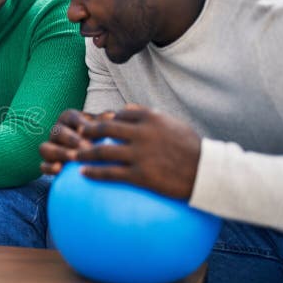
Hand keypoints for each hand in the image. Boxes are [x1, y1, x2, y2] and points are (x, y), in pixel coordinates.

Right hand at [39, 109, 114, 174]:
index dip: (81, 124)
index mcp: (68, 118)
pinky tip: (59, 169)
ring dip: (59, 152)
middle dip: (72, 139)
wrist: (86, 154)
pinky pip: (43, 166)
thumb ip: (104, 121)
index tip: (94, 132)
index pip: (71, 117)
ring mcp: (49, 147)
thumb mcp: (99, 125)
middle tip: (87, 147)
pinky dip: (49, 167)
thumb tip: (113, 115)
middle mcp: (56, 131)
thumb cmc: (96, 135)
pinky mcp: (47, 163)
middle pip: (58, 132)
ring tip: (73, 157)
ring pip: (45, 148)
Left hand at [73, 105, 200, 199]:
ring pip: (103, 151)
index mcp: (152, 118)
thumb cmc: (193, 148)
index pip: (121, 112)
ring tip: (74, 155)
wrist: (208, 173)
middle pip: (106, 128)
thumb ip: (149, 115)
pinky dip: (94, 172)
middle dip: (89, 131)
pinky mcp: (140, 175)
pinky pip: (110, 172)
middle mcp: (143, 133)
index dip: (107, 118)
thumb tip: (127, 108)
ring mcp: (140, 154)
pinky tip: (83, 173)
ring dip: (85, 153)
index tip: (98, 124)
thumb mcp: (173, 124)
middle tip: (77, 135)